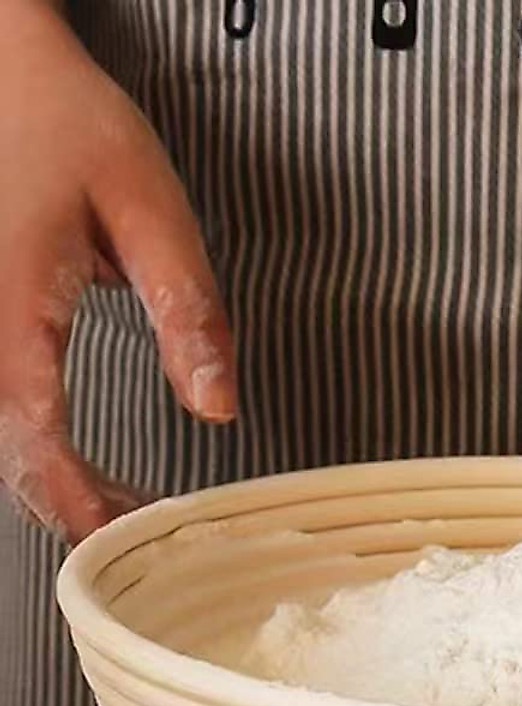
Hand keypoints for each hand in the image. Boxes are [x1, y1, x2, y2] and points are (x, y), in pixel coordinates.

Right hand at [0, 2, 235, 543]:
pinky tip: (81, 463)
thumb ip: (188, 310)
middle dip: (73, 504)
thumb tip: (217, 407)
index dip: (79, 498)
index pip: (36, 435)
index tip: (124, 536)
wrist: (3, 72)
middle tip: (140, 531)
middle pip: (8, 451)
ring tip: (122, 509)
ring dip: (55, 480)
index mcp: (15, 306)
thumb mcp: (151, 211)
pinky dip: (39, 447)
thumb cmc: (70, 128)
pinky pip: (2, 405)